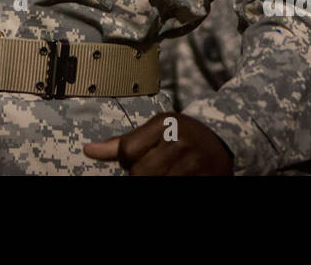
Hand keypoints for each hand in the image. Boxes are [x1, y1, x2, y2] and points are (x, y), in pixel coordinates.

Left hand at [84, 111, 232, 174]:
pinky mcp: (203, 179)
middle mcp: (179, 141)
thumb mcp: (154, 130)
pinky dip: (171, 182)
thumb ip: (122, 143)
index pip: (126, 152)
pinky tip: (176, 175)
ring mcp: (192, 163)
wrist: (221, 141)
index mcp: (164, 123)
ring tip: (167, 170)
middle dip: (142, 173)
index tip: (140, 157)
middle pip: (139, 173)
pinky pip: (173, 187)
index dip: (128, 160)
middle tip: (156, 166)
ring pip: (154, 183)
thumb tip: (88, 150)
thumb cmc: (181, 134)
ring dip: (158, 180)